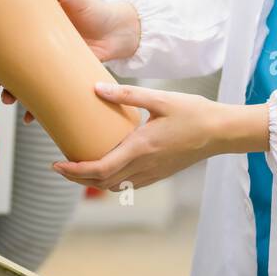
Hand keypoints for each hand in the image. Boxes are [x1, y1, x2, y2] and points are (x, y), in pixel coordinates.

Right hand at [0, 0, 141, 123]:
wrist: (119, 31)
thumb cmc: (96, 11)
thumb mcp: (80, 1)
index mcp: (37, 26)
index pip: (8, 37)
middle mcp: (39, 47)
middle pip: (11, 62)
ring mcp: (50, 64)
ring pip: (26, 80)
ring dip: (14, 92)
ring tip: (9, 100)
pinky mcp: (63, 78)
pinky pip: (46, 94)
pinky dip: (38, 107)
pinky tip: (31, 117)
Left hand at [53, 83, 269, 190]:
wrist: (221, 132)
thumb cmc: (193, 112)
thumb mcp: (160, 99)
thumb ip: (126, 95)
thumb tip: (96, 89)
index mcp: (140, 148)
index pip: (98, 168)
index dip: (74, 170)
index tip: (56, 164)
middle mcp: (144, 167)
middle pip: (101, 182)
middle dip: (76, 177)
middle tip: (59, 167)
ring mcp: (152, 174)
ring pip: (114, 186)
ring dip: (92, 180)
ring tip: (78, 166)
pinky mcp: (159, 174)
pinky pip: (128, 184)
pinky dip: (110, 180)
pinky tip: (106, 166)